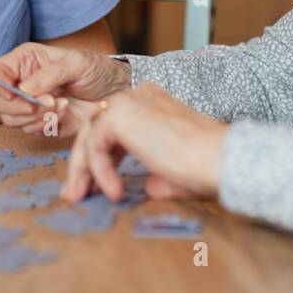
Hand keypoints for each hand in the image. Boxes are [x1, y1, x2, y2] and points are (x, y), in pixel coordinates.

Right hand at [0, 42, 130, 137]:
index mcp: (25, 61)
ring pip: (12, 119)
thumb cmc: (96, 70)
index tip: (15, 94)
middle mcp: (22, 82)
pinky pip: (30, 131)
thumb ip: (48, 75)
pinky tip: (65, 112)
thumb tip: (23, 90)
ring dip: (37, 116)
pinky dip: (46, 125)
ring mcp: (30, 104)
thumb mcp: (75, 64)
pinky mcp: (41, 122)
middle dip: (22, 105)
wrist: (115, 93)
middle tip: (48, 102)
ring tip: (63, 104)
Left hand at [61, 83, 226, 202]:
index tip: (93, 187)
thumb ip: (156, 175)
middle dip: (83, 164)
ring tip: (83, 197)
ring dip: (83, 169)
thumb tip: (149, 187)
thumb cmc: (205, 166)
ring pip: (90, 135)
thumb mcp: (173, 171)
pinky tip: (114, 190)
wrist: (218, 159)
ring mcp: (127, 101)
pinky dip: (99, 170)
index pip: (113, 127)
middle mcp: (138, 95)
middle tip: (75, 194)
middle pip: (96, 128)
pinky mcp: (119, 115)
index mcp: (151, 101)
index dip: (100, 158)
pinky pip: (95, 145)